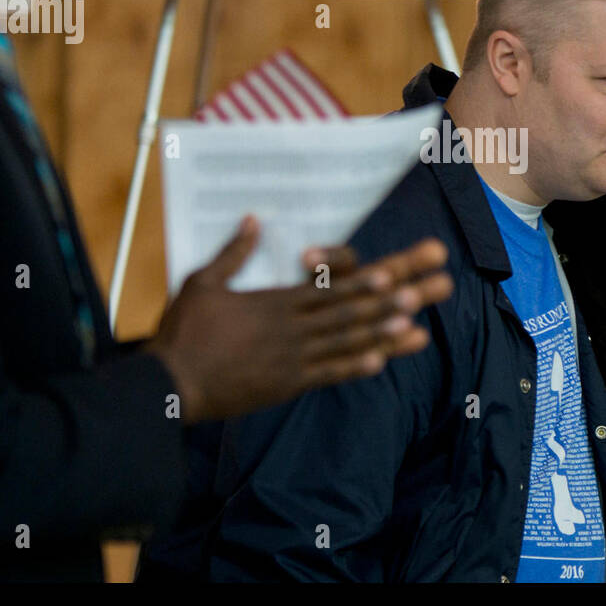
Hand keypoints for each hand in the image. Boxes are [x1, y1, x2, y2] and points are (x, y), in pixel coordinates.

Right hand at [145, 215, 452, 423]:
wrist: (169, 386)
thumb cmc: (184, 332)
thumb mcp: (203, 282)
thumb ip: (233, 253)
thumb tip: (252, 219)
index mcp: (276, 302)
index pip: (330, 287)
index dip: (366, 280)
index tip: (398, 271)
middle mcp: (294, 328)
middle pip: (353, 311)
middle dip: (398, 297)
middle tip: (436, 287)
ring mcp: (294, 359)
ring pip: (349, 342)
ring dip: (386, 332)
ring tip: (420, 325)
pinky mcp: (287, 384)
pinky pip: (328, 374)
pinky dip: (354, 368)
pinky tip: (381, 361)